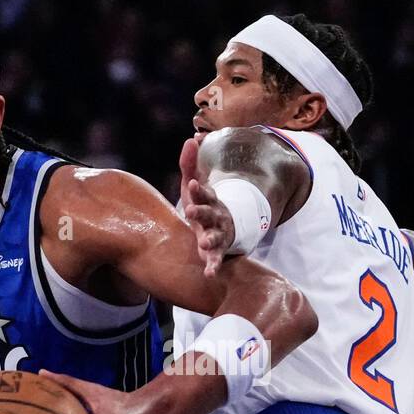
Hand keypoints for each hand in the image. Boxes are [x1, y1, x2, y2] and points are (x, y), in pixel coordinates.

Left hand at [179, 136, 233, 276]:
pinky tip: (209, 274)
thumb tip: (190, 138)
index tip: (192, 184)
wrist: (224, 227)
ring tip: (203, 243)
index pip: (205, 192)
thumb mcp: (194, 184)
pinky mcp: (216, 252)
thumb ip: (189, 164)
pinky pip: (216, 260)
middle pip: (209, 213)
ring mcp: (218, 235)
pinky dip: (213, 266)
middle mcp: (216, 217)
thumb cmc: (203, 204)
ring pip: (216, 237)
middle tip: (191, 210)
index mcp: (210, 200)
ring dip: (210, 240)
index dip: (198, 189)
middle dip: (202, 211)